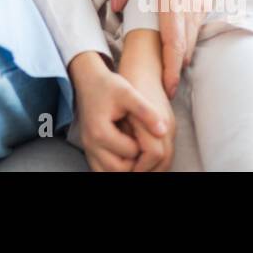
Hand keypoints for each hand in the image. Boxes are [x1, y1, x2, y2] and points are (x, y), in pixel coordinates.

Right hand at [69, 53, 168, 172]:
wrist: (89, 80)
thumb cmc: (109, 86)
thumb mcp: (129, 93)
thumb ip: (146, 112)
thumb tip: (163, 131)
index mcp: (100, 132)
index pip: (131, 152)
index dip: (145, 145)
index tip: (146, 131)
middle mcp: (91, 144)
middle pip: (119, 169)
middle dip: (136, 161)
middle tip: (144, 145)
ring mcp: (88, 149)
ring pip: (109, 173)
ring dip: (125, 168)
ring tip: (136, 151)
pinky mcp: (89, 150)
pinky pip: (102, 170)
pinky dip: (115, 168)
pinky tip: (126, 155)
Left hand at [109, 0, 223, 98]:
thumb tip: (116, 6)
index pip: (174, 40)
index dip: (170, 66)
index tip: (166, 86)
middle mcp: (192, 4)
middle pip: (185, 46)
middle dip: (174, 69)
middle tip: (159, 87)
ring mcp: (202, 2)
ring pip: (192, 38)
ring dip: (180, 56)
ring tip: (166, 73)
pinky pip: (196, 26)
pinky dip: (186, 40)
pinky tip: (176, 45)